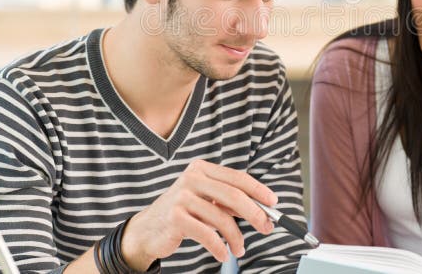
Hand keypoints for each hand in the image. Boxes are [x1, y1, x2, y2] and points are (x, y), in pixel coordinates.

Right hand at [120, 159, 276, 268]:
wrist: (148, 229)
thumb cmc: (183, 213)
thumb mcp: (206, 200)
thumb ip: (229, 202)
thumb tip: (263, 212)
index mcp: (202, 168)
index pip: (237, 177)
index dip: (258, 190)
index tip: (273, 202)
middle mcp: (192, 178)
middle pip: (233, 195)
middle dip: (255, 213)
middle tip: (267, 227)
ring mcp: (182, 197)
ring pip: (222, 218)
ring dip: (236, 237)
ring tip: (239, 248)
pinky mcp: (175, 217)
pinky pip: (207, 234)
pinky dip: (219, 247)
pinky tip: (223, 253)